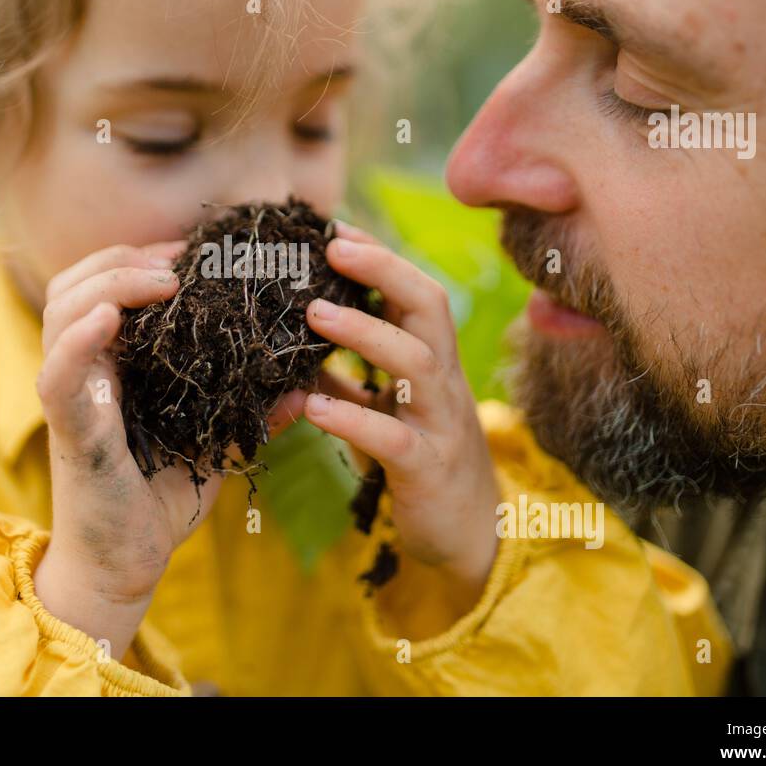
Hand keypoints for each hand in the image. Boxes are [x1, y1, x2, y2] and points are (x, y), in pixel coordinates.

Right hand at [33, 240, 304, 657]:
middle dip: (124, 258)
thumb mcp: (213, 443)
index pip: (107, 286)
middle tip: (179, 259)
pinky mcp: (70, 431)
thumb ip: (249, 410)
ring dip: (110, 283)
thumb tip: (302, 384)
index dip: (143, 258)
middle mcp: (84, 372)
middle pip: (76, 284)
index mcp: (111, 365)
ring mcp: (72, 398)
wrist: (126, 567)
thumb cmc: (160, 500)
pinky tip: (110, 318)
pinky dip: (77, 341)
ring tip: (162, 280)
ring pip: (62, 312)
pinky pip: (58, 376)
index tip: (194, 252)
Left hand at [301, 221, 501, 607]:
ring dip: (365, 333)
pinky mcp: (428, 469)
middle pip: (428, 308)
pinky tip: (312, 407)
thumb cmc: (422, 460)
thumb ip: (348, 377)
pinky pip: (393, 439)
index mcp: (432, 361)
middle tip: (332, 248)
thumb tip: (293, 343)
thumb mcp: (386, 409)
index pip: (415, 292)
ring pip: (416, 363)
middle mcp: (443, 382)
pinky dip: (351, 419)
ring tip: (313, 314)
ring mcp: (440, 423)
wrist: (472, 536)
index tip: (335, 229)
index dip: (380, 258)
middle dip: (384, 271)